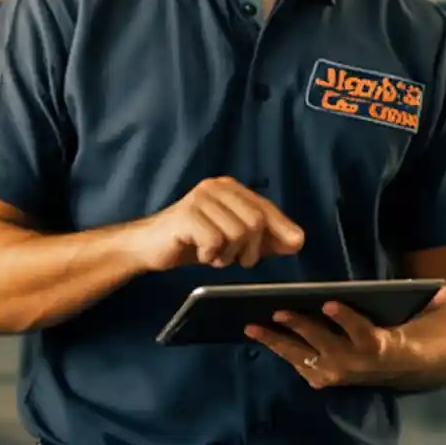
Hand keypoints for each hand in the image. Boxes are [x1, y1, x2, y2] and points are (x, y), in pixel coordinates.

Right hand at [129, 177, 303, 272]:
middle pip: (255, 221)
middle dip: (250, 249)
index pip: (265, 207)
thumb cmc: (193, 242)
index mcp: (229, 188)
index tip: (297, 244)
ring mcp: (200, 198)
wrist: (149, 247)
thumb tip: (297, 241)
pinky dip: (211, 256)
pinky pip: (216, 241)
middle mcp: (216, 187)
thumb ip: (264, 239)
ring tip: (213, 255)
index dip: (282, 227)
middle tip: (234, 259)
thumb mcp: (233, 241)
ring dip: (228, 255)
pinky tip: (200, 253)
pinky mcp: (187, 215)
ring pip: (238, 233)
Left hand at [245, 286, 445, 389]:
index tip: (330, 302)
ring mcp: (333, 372)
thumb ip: (430, 303)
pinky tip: (256, 332)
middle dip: (301, 326)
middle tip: (279, 310)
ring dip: (275, 341)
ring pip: (301, 355)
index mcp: (376, 346)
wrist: (398, 368)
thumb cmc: (399, 332)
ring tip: (251, 324)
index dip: (345, 318)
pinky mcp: (319, 376)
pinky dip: (275, 347)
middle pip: (323, 344)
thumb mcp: (416, 320)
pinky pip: (294, 361)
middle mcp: (352, 363)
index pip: (362, 332)